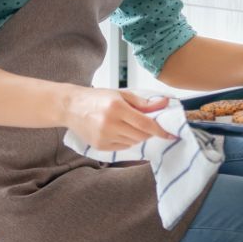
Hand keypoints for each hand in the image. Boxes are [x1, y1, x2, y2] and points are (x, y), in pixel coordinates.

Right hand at [62, 87, 176, 150]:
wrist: (71, 107)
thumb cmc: (97, 98)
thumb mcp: (121, 94)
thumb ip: (143, 102)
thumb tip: (164, 103)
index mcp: (117, 108)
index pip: (145, 124)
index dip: (160, 130)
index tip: (171, 134)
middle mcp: (110, 124)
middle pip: (141, 136)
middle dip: (148, 132)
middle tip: (145, 124)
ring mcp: (104, 137)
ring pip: (133, 142)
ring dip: (137, 136)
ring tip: (127, 124)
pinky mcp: (100, 146)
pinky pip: (123, 147)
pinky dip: (126, 140)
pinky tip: (118, 130)